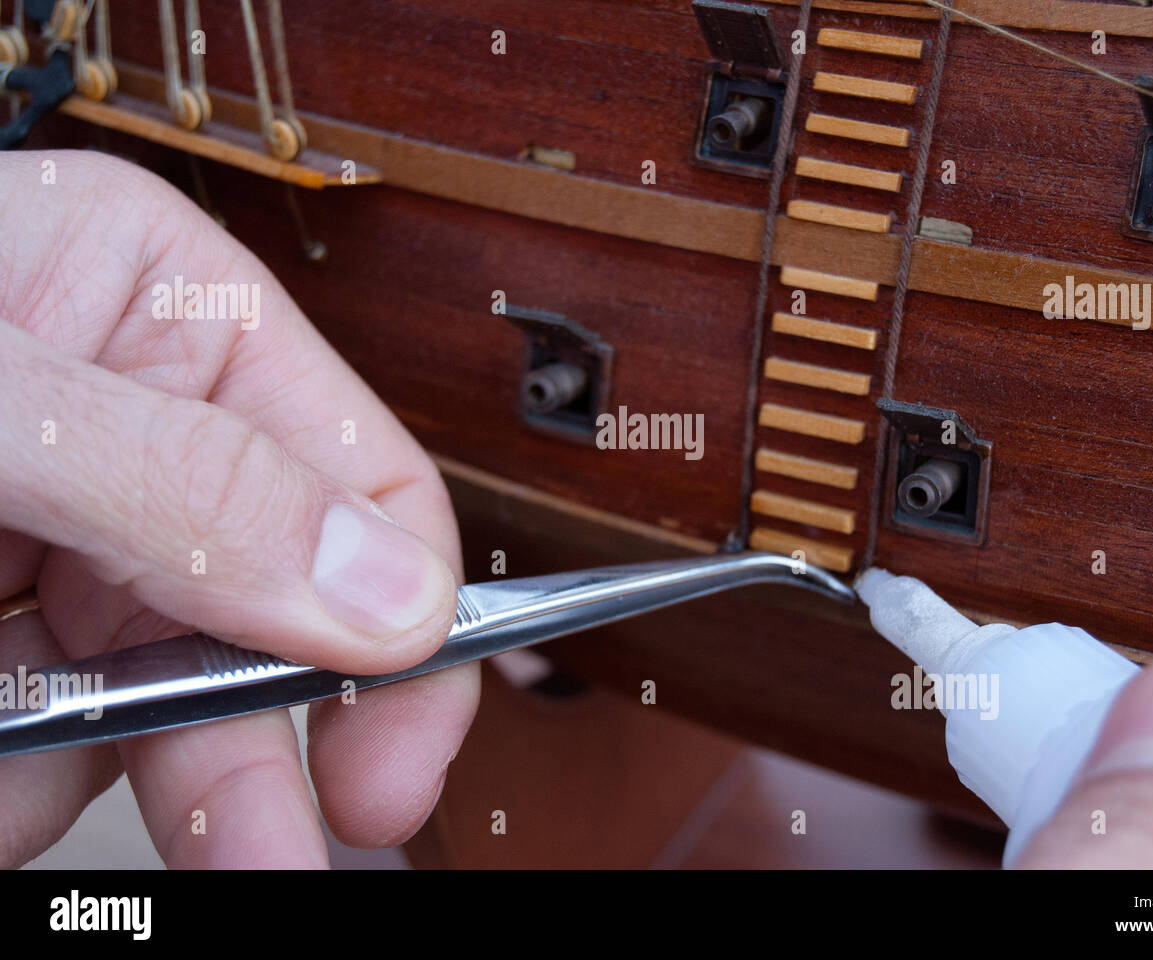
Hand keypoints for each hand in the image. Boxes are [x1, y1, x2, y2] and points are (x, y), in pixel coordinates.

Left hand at [0, 151, 478, 866]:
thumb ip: (195, 484)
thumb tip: (388, 592)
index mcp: (169, 316)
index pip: (364, 481)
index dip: (404, 619)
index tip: (392, 754)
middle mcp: (134, 426)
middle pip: (271, 613)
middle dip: (252, 743)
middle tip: (271, 851)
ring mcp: (61, 532)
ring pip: (150, 699)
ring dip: (82, 763)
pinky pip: (49, 735)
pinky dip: (13, 770)